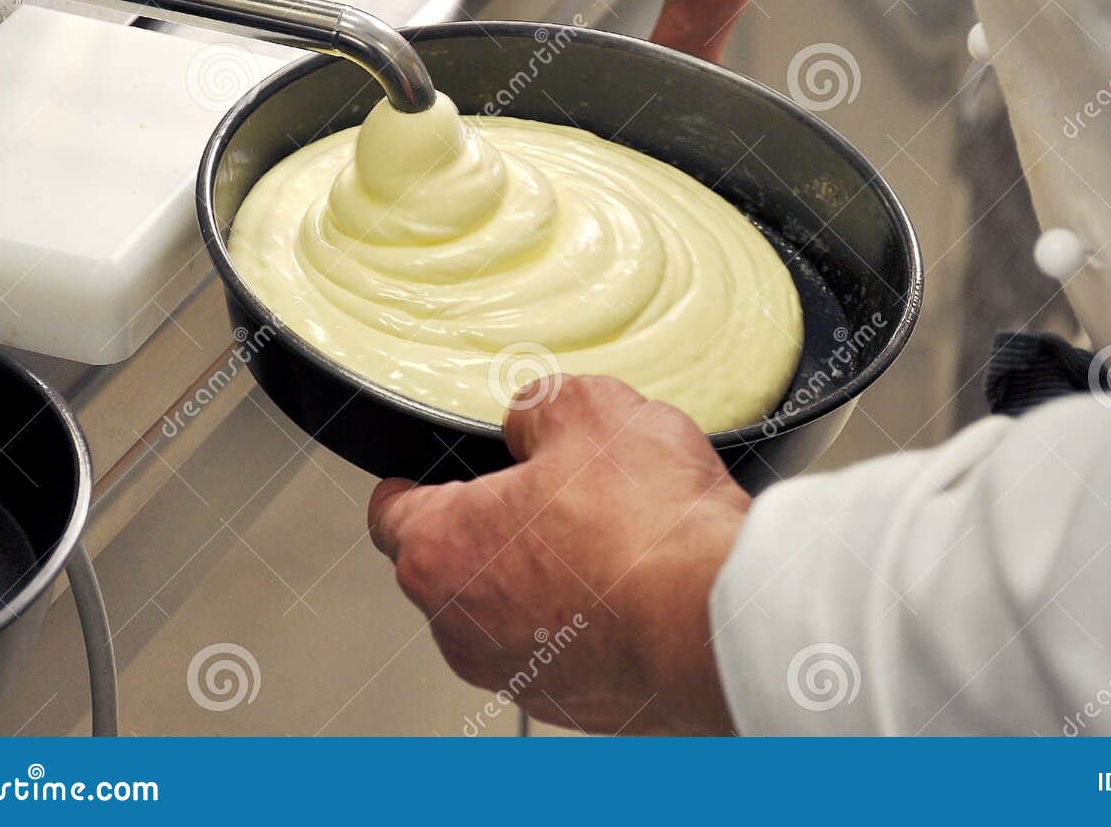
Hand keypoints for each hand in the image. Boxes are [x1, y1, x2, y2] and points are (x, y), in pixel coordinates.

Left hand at [368, 375, 749, 733]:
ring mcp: (519, 674)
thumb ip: (539, 405)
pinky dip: (592, 621)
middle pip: (456, 564)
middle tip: (555, 492)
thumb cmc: (647, 531)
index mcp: (441, 550)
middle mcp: (463, 628)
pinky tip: (641, 586)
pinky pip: (567, 649)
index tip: (418, 478)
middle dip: (498, 526)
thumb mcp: (590, 411)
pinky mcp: (577, 706)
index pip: (390, 514)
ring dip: (547, 579)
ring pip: (512, 612)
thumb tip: (534, 416)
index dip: (408, 484)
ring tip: (613, 540)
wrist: (720, 624)